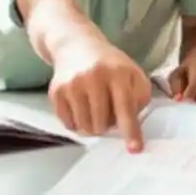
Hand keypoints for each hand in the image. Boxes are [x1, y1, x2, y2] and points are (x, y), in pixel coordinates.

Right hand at [49, 36, 150, 151]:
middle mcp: (93, 77)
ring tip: (94, 107)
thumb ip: (139, 98)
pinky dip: (77, 122)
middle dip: (107, 124)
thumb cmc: (110, 65)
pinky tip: (80, 104)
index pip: (125, 108)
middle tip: (107, 109)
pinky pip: (69, 124)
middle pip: (103, 123)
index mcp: (117, 73)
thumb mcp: (132, 73)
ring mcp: (72, 84)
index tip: (135, 149)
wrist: (76, 45)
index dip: (131, 131)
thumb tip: (133, 126)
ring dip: (92, 125)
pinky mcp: (56, 91)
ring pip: (85, 127)